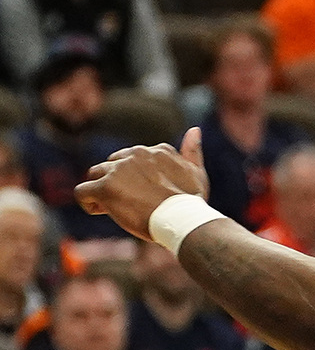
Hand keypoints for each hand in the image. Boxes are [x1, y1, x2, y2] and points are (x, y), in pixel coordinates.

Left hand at [75, 129, 208, 237]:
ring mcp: (118, 170)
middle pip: (112, 164)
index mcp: (156, 150)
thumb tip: (194, 129)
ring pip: (95, 174)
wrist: (183, 220)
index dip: (135, 178)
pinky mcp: (105, 188)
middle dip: (115, 182)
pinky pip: (82, 191)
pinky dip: (88, 201)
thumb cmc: (192, 202)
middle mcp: (135, 154)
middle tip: (129, 203)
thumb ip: (192, 151)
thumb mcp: (196, 173)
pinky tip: (101, 210)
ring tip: (113, 207)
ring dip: (100, 189)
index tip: (144, 194)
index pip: (133, 158)